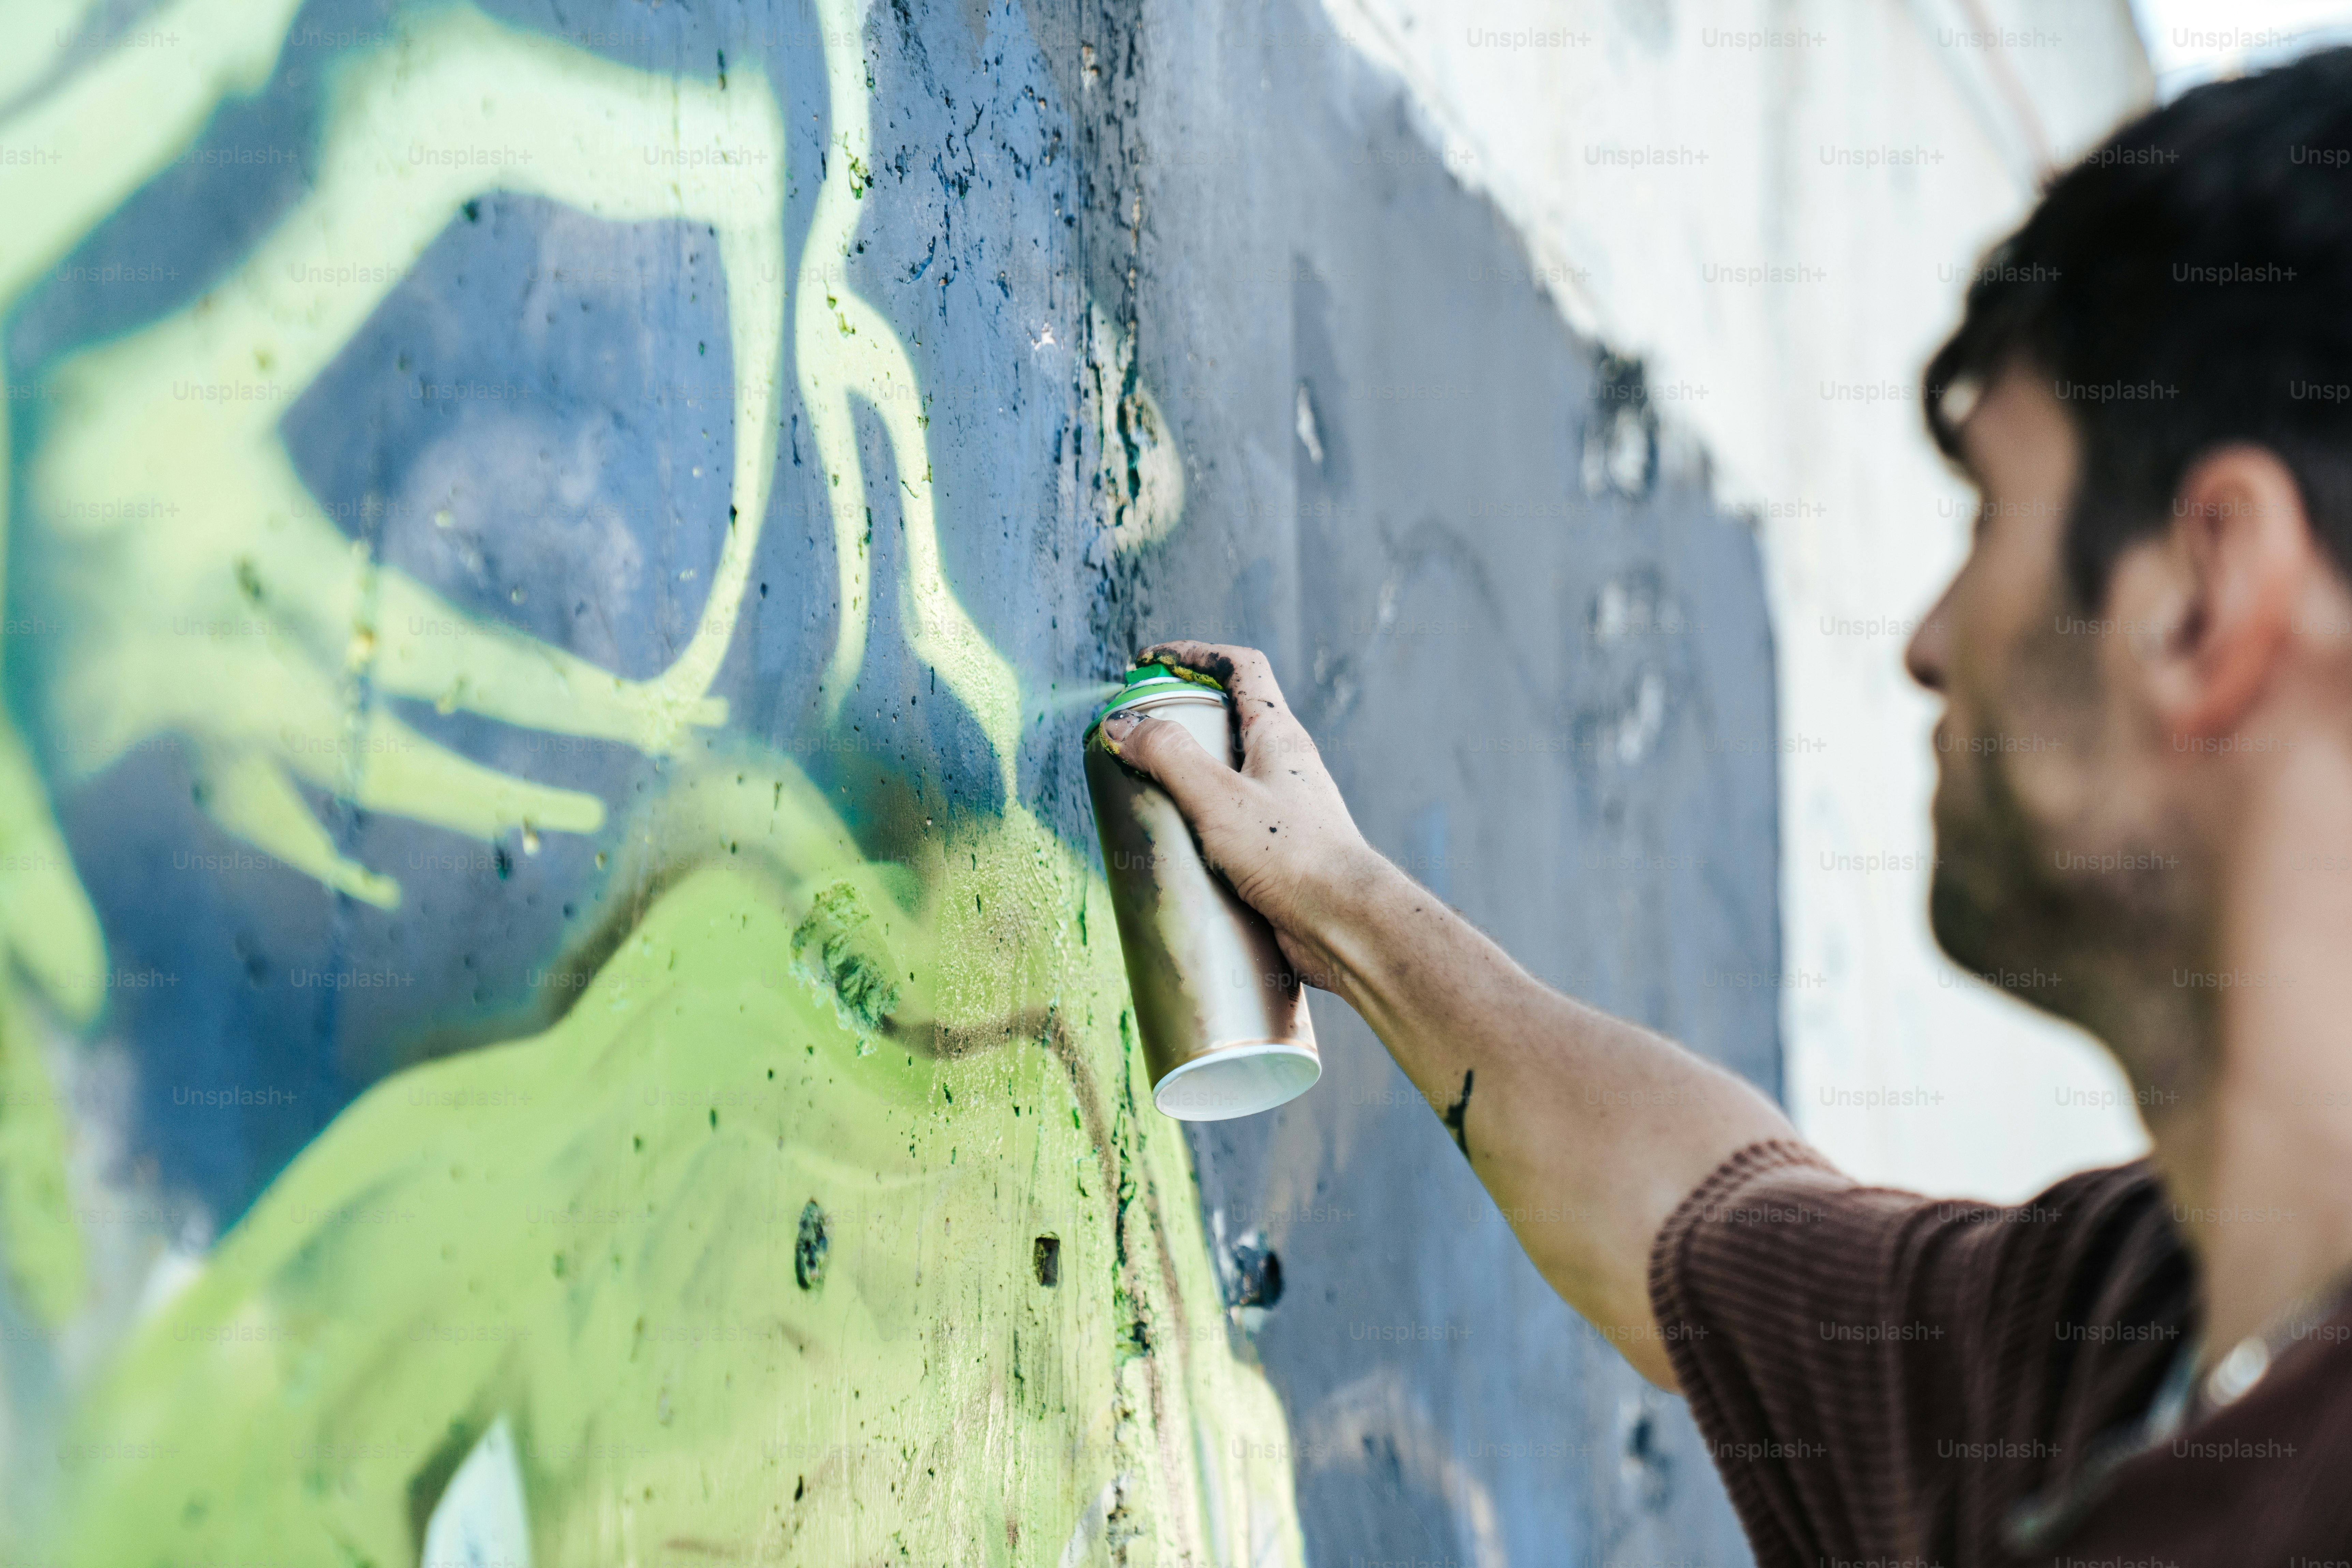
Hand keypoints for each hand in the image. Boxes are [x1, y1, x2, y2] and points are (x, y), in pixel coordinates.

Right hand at [1097, 642, 1385, 991]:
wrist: (1346, 923)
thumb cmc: (1293, 855)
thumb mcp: (1218, 798)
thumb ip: (1170, 757)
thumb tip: (1122, 726)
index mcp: (1278, 736)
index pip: (1241, 668)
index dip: (1195, 654)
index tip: (1151, 663)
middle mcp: (1284, 766)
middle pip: (1229, 720)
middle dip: (1180, 719)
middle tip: (1136, 736)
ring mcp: (1283, 809)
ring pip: (1228, 776)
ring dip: (1186, 776)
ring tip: (1143, 792)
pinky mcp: (1277, 852)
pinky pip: (1231, 824)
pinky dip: (1199, 824)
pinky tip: (1174, 848)